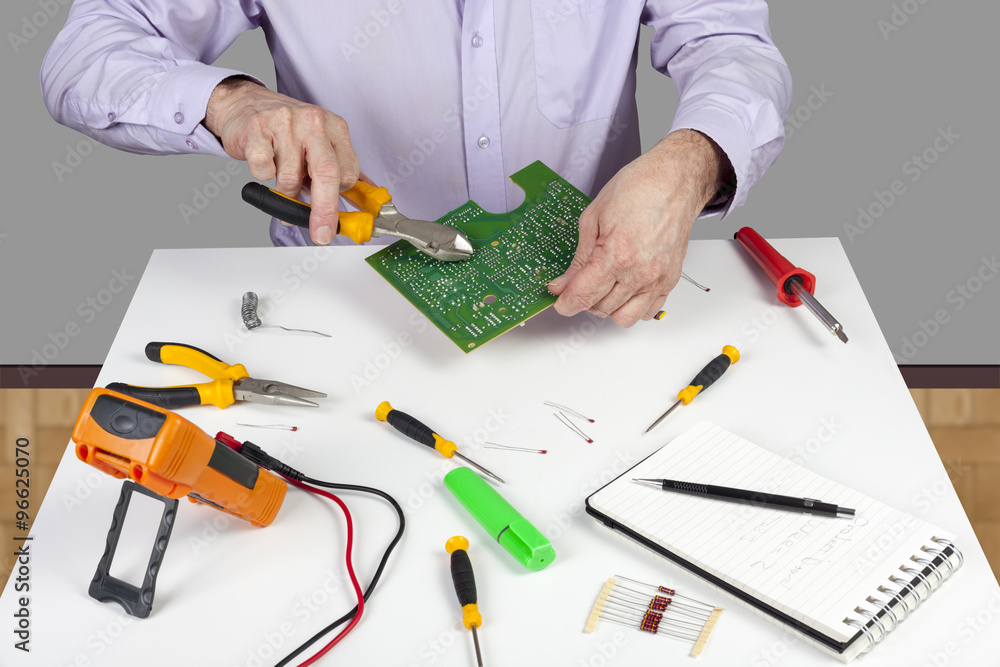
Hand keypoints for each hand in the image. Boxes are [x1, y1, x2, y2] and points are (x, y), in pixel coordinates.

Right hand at [204, 77, 359, 244]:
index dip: (341, 196)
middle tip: (321, 233)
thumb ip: (342, 170)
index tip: (336, 215)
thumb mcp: (322, 143)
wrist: (246, 104)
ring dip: (286, 194)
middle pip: (326, 172)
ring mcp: (284, 122)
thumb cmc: (288, 130)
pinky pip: (263, 169)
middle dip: (324, 210)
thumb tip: (366, 199)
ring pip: (290, 177)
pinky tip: (266, 166)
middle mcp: (313, 121)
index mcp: (334, 127)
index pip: (348, 170)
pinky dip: (264, 177)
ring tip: (283, 188)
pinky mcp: (256, 128)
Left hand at [547, 129, 731, 325]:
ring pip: (623, 317)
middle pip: (600, 308)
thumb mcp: (593, 217)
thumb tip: (564, 283)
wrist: (675, 181)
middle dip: (583, 300)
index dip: (565, 302)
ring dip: (607, 308)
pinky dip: (633, 308)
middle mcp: (640, 272)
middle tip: (579, 283)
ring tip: (602, 287)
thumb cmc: (639, 188)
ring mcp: (657, 279)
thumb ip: (578, 257)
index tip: (560, 301)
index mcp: (617, 254)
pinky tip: (624, 290)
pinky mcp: (670, 280)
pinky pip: (648, 312)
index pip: (583, 296)